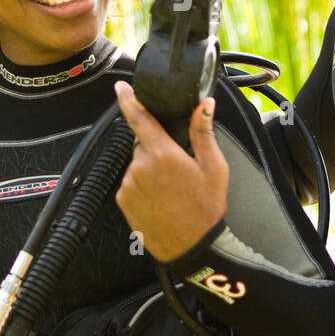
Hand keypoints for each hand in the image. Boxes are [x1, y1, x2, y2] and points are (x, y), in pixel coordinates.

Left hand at [113, 80, 227, 262]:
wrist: (192, 247)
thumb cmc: (206, 209)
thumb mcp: (214, 167)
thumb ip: (203, 132)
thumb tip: (205, 105)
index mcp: (164, 154)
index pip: (139, 119)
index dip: (128, 100)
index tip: (120, 88)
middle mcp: (141, 167)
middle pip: (143, 144)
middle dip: (157, 148)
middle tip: (178, 167)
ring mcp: (129, 185)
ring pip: (137, 164)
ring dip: (150, 169)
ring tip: (171, 189)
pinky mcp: (123, 200)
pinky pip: (131, 183)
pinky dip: (143, 185)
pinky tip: (161, 198)